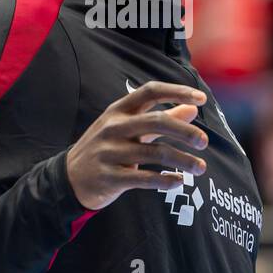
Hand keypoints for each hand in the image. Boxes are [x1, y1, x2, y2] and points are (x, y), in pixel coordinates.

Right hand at [65, 81, 208, 210]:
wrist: (68, 179)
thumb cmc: (106, 148)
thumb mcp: (128, 129)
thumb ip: (161, 119)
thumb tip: (193, 108)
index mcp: (118, 110)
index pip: (151, 92)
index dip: (177, 91)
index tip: (202, 98)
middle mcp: (113, 127)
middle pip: (157, 122)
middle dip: (185, 132)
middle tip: (204, 142)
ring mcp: (109, 152)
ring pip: (155, 154)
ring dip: (183, 161)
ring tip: (201, 168)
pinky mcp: (109, 177)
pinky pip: (143, 178)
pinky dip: (165, 180)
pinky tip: (179, 181)